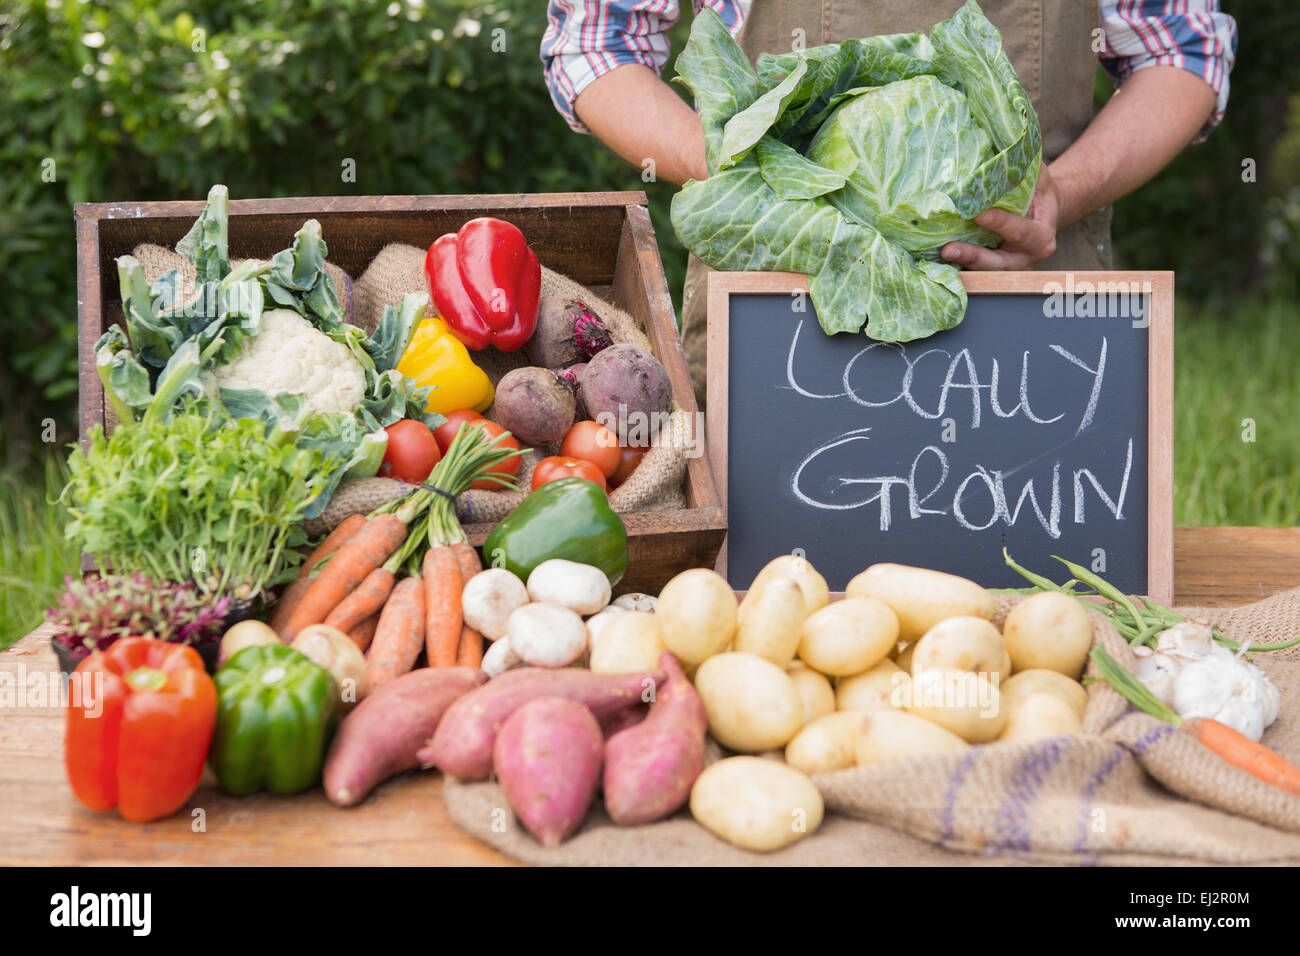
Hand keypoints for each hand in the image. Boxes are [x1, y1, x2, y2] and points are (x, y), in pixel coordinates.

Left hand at [940, 164, 1058, 269]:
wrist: (1040, 214)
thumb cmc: (1038, 191)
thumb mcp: (1039, 178)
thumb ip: (1026, 168)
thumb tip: (1008, 138)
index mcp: (1041, 237)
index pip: (1022, 232)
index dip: (1002, 224)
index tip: (980, 214)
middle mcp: (1023, 258)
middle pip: (998, 264)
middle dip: (973, 256)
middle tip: (948, 248)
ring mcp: (1005, 268)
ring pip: (981, 272)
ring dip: (959, 264)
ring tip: (940, 254)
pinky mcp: (987, 270)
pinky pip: (970, 271)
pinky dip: (953, 266)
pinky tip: (933, 258)